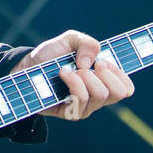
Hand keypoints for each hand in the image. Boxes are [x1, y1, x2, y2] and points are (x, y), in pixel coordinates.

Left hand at [11, 29, 134, 120]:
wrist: (26, 66)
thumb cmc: (51, 55)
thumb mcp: (71, 40)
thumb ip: (87, 43)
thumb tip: (92, 63)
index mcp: (103, 81)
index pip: (127, 88)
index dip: (120, 74)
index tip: (103, 61)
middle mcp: (96, 96)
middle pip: (119, 93)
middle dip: (106, 73)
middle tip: (90, 65)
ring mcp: (84, 106)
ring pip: (100, 95)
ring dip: (86, 76)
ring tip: (70, 69)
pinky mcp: (70, 113)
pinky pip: (81, 100)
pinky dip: (73, 82)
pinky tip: (62, 73)